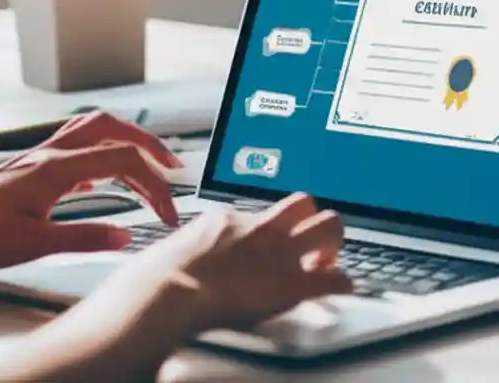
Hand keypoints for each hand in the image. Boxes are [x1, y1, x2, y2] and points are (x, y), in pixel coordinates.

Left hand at [0, 112, 182, 270]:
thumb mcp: (34, 245)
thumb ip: (84, 238)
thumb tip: (126, 235)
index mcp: (56, 168)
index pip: (122, 161)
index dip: (154, 185)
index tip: (167, 213)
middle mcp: (48, 155)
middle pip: (110, 129)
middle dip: (147, 144)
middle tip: (172, 168)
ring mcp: (37, 159)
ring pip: (91, 132)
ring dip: (123, 143)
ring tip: (145, 166)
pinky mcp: (28, 170)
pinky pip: (73, 149)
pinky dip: (98, 157)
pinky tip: (99, 181)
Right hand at [99, 193, 350, 330]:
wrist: (165, 294)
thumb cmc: (156, 281)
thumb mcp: (170, 252)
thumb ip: (186, 251)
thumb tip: (171, 263)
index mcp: (226, 220)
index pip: (261, 213)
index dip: (271, 230)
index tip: (270, 243)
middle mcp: (258, 230)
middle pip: (303, 203)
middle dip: (312, 220)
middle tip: (310, 245)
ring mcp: (278, 253)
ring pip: (329, 226)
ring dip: (333, 242)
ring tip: (328, 260)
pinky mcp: (292, 284)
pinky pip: (335, 278)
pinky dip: (343, 283)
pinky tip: (341, 289)